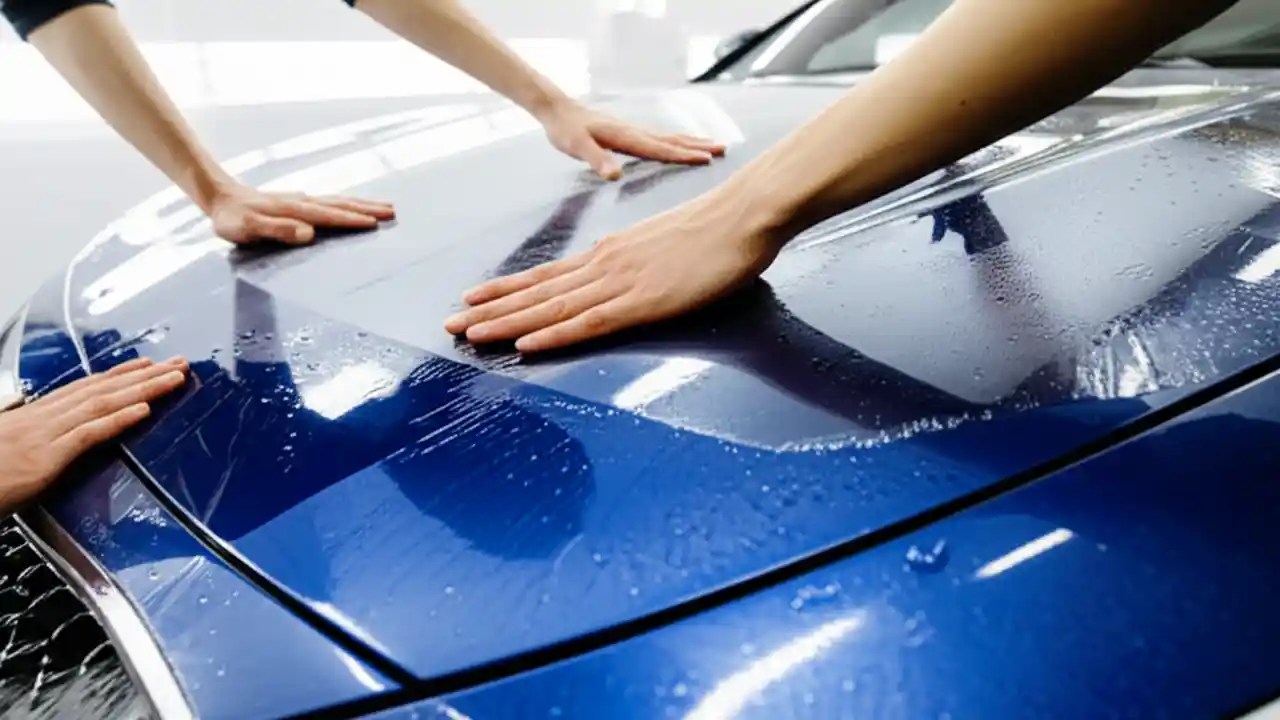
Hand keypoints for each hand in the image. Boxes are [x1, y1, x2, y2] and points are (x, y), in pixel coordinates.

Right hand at [0, 356, 188, 513]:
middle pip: (101, 388)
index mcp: (33, 415)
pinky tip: (143, 410)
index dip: (119, 375)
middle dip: (144, 375)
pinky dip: (118, 419)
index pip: (85, 388)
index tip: (147, 364)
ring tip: (174, 378)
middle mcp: (41, 416)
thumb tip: (38, 426)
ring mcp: (43, 433)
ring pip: (102, 403)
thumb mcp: (5, 447)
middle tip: (179, 363)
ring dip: (143, 389)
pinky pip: (87, 433)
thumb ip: (26, 434)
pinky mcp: (44, 456)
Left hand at [206, 183, 395, 245]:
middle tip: (393, 212)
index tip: (374, 224)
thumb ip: (277, 230)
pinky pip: (330, 202)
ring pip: (338, 200)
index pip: (329, 216)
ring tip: (385, 206)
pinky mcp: (299, 203)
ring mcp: (302, 201)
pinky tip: (353, 206)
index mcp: (294, 211)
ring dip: (362, 203)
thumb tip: (309, 233)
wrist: (219, 198)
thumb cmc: (231, 219)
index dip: (351, 220)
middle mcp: (302, 202)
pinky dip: (347, 203)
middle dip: (367, 208)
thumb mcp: (247, 229)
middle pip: (341, 204)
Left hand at [445, 192, 779, 352]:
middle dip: (490, 310)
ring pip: (551, 308)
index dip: (506, 290)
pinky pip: (588, 322)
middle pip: (536, 292)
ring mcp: (620, 283)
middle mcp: (604, 265)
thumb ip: (638, 259)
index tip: (474, 299)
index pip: (547, 275)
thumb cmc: (715, 230)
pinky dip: (553, 335)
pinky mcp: (642, 301)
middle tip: (450, 324)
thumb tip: (623, 265)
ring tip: (469, 335)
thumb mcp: (664, 244)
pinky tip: (525, 345)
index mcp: (610, 253)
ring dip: (506, 323)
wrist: (744, 214)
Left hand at [537, 99, 725, 180]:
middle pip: (672, 140)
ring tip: (713, 143)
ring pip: (669, 137)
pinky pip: (660, 137)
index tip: (706, 158)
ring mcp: (633, 130)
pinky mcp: (628, 132)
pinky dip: (676, 140)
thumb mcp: (577, 147)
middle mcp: (635, 131)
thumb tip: (615, 176)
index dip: (683, 154)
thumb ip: (596, 160)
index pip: (660, 149)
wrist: (557, 109)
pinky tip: (681, 143)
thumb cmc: (566, 130)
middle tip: (723, 148)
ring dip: (692, 141)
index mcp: (626, 137)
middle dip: (698, 145)